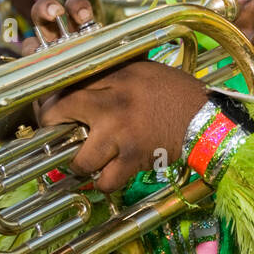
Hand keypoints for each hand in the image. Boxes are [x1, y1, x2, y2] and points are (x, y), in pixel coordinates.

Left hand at [21, 0, 208, 191]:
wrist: (205, 116)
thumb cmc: (172, 91)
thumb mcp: (139, 70)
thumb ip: (109, 76)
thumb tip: (77, 84)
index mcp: (112, 81)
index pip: (64, 93)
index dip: (49, 109)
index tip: (49, 116)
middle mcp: (111, 108)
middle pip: (60, 123)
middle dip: (55, 135)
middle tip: (60, 141)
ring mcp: (121, 137)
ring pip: (80, 162)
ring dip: (80, 166)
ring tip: (86, 163)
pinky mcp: (133, 160)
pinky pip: (106, 182)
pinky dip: (105, 182)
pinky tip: (109, 175)